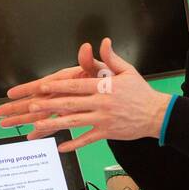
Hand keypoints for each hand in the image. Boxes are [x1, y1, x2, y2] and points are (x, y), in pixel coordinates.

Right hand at [0, 42, 103, 127]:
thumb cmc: (109, 80)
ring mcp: (62, 106)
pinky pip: (53, 125)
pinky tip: (30, 137)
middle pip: (33, 102)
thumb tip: (87, 48)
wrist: (121, 96)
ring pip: (38, 115)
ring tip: (4, 125)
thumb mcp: (100, 70)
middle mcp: (59, 94)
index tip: (11, 94)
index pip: (41, 85)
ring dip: (21, 120)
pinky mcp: (68, 116)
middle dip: (15, 108)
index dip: (25, 90)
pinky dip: (42, 131)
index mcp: (64, 81)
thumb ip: (90, 61)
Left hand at [7, 38, 171, 152]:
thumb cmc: (140, 92)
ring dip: (55, 124)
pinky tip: (60, 147)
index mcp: (104, 87)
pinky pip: (87, 139)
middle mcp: (101, 103)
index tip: (42, 86)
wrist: (157, 114)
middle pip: (71, 104)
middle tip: (31, 107)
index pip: (76, 85)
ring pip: (75, 122)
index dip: (58, 86)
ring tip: (38, 126)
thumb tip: (104, 42)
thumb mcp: (127, 71)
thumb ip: (111, 58)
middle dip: (49, 105)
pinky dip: (74, 144)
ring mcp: (103, 119)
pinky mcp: (107, 133)